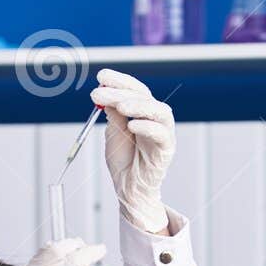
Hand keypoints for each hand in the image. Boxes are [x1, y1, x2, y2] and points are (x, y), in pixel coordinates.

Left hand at [91, 68, 174, 233]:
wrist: (129, 189)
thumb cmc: (123, 162)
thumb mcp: (113, 133)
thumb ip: (114, 115)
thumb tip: (106, 94)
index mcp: (142, 112)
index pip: (134, 90)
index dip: (119, 81)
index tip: (101, 75)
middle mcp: (155, 119)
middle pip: (143, 97)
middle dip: (121, 92)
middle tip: (100, 91)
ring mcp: (163, 133)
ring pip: (157, 111)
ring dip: (138, 105)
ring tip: (119, 106)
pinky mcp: (166, 149)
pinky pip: (161, 133)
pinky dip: (147, 126)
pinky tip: (131, 125)